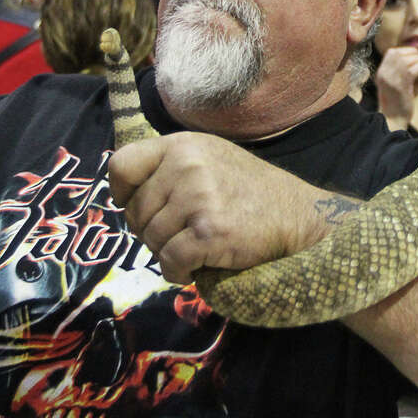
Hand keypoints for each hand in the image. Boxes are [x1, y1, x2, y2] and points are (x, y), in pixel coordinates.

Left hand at [108, 132, 330, 283]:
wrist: (296, 215)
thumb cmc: (248, 192)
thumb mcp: (209, 159)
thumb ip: (170, 167)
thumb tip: (124, 195)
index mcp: (182, 145)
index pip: (121, 165)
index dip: (123, 194)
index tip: (140, 207)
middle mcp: (187, 165)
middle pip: (135, 212)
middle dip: (151, 231)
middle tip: (181, 234)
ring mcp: (198, 197)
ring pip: (150, 240)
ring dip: (167, 252)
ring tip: (196, 247)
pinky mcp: (209, 231)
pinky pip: (169, 262)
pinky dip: (179, 272)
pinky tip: (198, 266)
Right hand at [374, 46, 417, 130]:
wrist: (392, 119)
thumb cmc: (396, 102)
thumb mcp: (392, 83)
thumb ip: (396, 71)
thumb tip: (409, 57)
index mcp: (381, 73)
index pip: (390, 53)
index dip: (403, 50)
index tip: (412, 54)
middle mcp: (384, 75)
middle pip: (397, 54)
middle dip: (410, 53)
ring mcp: (391, 81)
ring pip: (405, 61)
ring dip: (417, 59)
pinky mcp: (401, 87)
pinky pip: (412, 70)